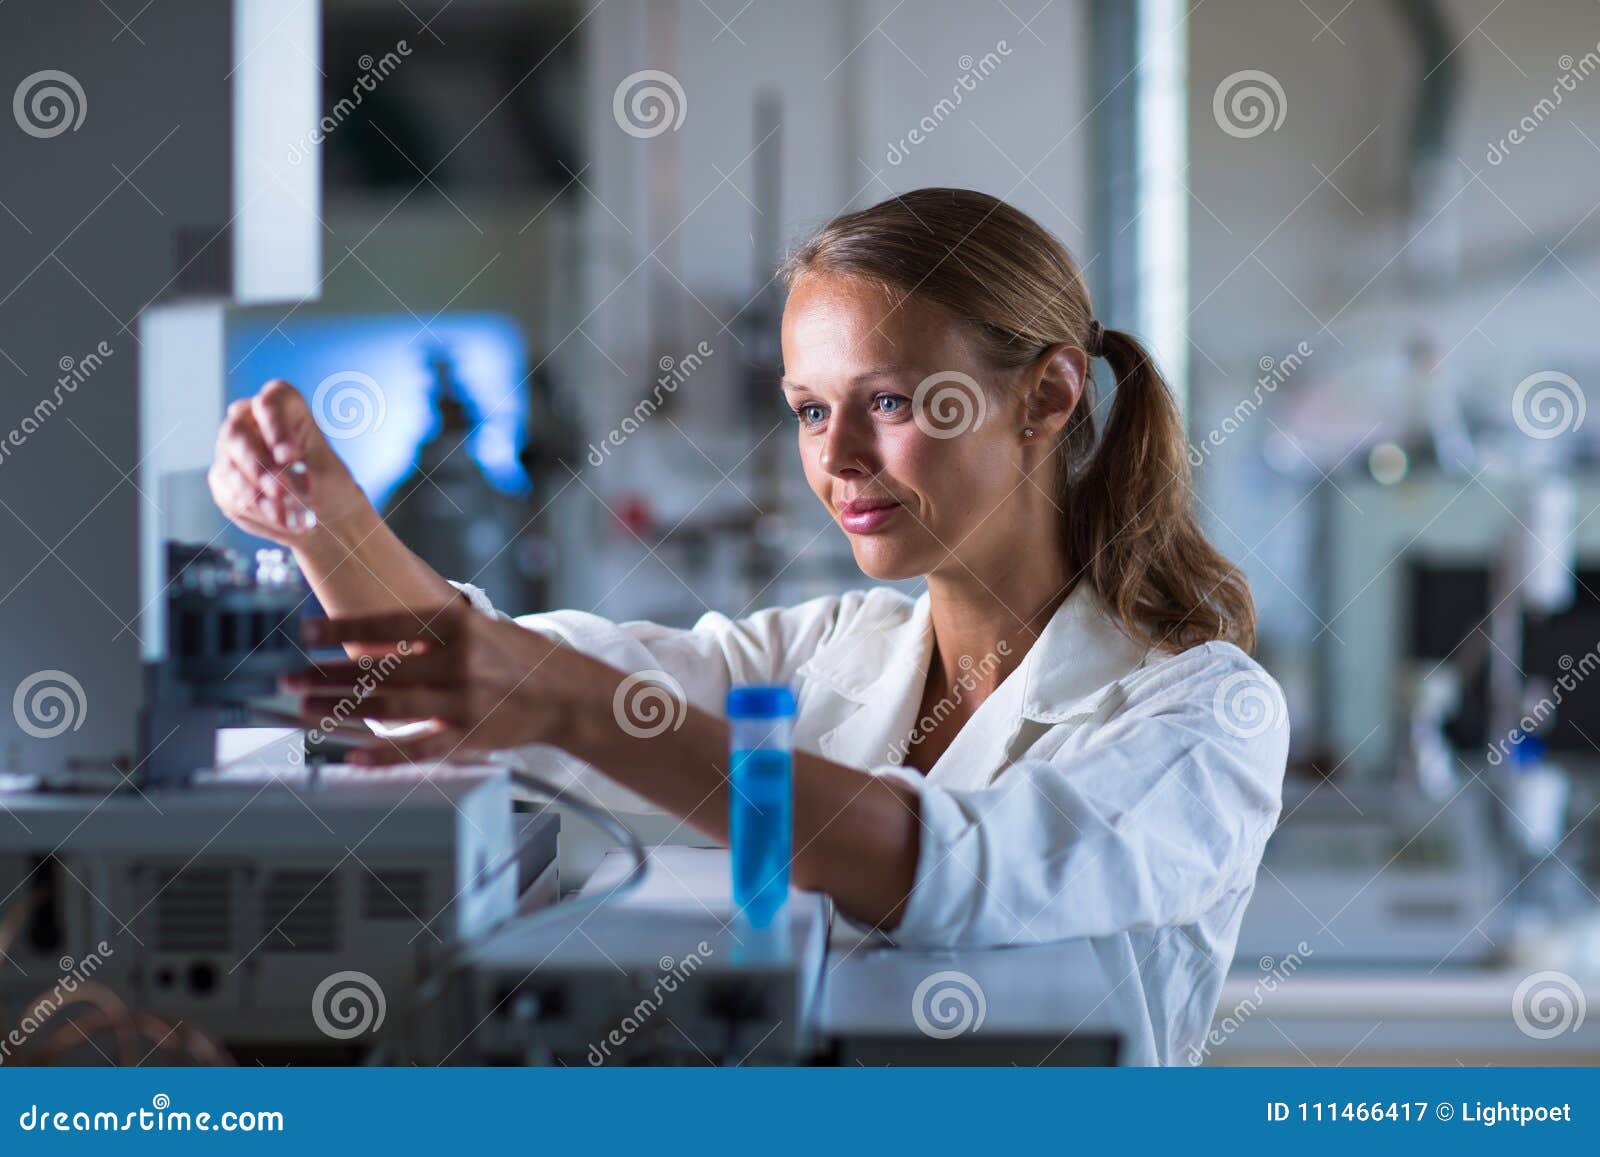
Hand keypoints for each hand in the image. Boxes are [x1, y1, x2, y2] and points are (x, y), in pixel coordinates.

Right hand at [208, 379, 370, 544]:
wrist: (319, 512)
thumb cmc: (325, 480)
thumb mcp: (326, 467)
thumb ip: (302, 460)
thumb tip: (280, 460)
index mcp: (281, 406)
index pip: (269, 402)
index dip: (276, 427)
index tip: (290, 455)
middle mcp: (249, 422)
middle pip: (237, 433)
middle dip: (259, 467)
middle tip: (281, 492)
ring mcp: (231, 450)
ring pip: (230, 465)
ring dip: (257, 493)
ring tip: (285, 514)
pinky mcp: (224, 479)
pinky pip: (229, 492)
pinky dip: (254, 508)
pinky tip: (276, 518)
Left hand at [281, 598, 598, 765]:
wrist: (566, 693)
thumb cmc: (518, 658)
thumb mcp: (479, 627)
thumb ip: (431, 631)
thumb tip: (371, 635)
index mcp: (459, 626)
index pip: (388, 625)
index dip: (342, 629)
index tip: (305, 633)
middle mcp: (459, 662)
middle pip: (378, 670)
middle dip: (327, 675)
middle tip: (289, 678)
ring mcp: (463, 702)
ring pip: (389, 707)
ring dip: (340, 710)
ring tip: (305, 710)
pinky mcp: (468, 737)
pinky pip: (417, 748)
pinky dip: (381, 754)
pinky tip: (350, 756)